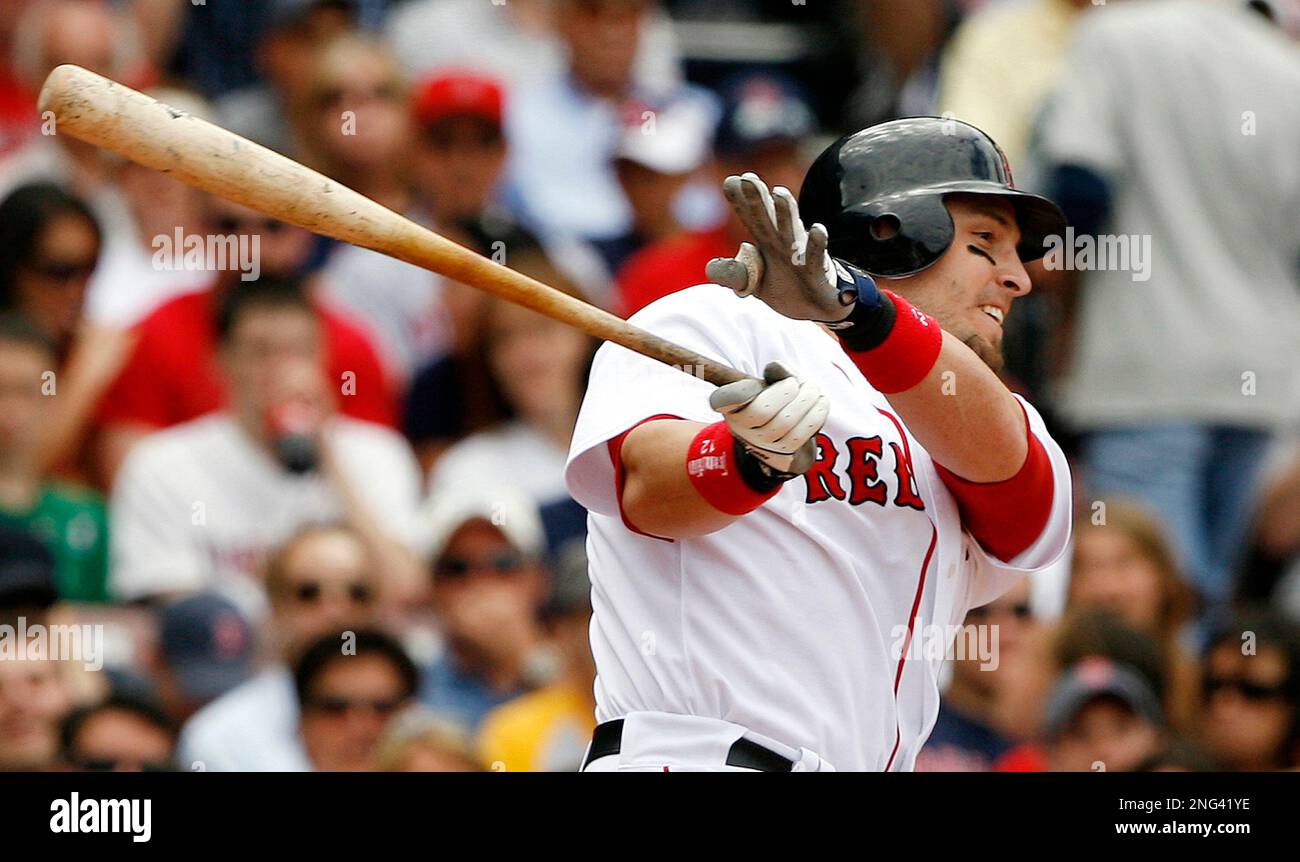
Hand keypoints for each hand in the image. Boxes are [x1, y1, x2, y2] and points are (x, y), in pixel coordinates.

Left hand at [707, 172, 858, 321]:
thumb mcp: (754, 284)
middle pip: (768, 219)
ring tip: (779, 192)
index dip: (741, 201)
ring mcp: (801, 257)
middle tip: (749, 178)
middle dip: (758, 199)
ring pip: (791, 232)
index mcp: (767, 242)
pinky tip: (818, 229)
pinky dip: (817, 245)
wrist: (819, 308)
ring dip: (786, 212)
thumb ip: (733, 275)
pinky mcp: (817, 274)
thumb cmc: (787, 288)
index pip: (751, 218)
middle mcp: (783, 244)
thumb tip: (709, 268)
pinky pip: (817, 258)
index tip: (730, 181)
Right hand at [709, 361, 828, 477]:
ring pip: (785, 422)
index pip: (725, 400)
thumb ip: (773, 373)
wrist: (782, 433)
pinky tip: (820, 403)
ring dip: (806, 400)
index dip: (736, 393)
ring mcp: (761, 443)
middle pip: (762, 410)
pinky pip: (801, 433)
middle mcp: (740, 427)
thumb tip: (775, 369)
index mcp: (729, 405)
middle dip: (787, 391)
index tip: (749, 385)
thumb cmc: (774, 401)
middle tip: (798, 382)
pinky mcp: (782, 452)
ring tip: (812, 389)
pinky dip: (816, 415)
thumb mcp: (767, 385)